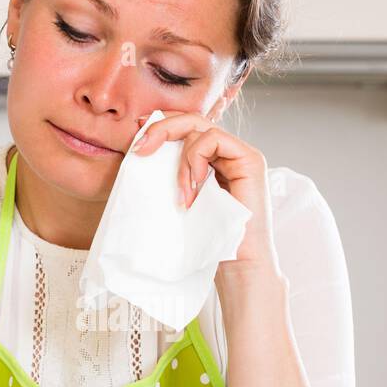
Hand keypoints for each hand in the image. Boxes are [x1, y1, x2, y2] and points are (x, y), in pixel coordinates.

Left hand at [130, 111, 276, 269]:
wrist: (236, 266)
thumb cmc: (207, 241)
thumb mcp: (179, 201)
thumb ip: (170, 176)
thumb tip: (138, 151)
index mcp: (212, 160)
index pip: (185, 129)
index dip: (160, 128)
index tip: (136, 143)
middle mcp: (228, 153)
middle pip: (191, 120)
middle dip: (161, 129)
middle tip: (140, 148)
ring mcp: (240, 155)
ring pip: (200, 129)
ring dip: (181, 161)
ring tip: (182, 195)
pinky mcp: (250, 160)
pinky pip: (213, 139)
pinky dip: (196, 159)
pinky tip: (195, 188)